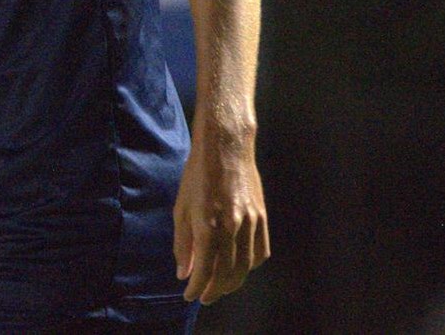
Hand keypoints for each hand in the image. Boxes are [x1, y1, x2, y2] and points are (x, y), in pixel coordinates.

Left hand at [173, 127, 269, 303]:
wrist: (226, 148)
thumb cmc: (197, 176)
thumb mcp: (181, 208)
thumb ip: (183, 244)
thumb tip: (184, 273)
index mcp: (207, 224)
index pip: (205, 269)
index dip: (197, 287)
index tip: (189, 296)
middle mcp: (232, 226)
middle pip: (228, 273)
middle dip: (214, 290)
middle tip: (204, 296)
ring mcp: (251, 222)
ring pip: (246, 266)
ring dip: (233, 282)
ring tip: (219, 287)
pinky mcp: (263, 217)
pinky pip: (261, 252)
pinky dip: (250, 265)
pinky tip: (239, 267)